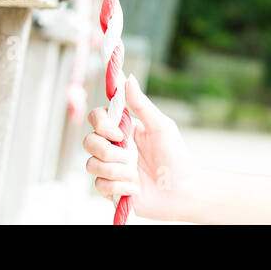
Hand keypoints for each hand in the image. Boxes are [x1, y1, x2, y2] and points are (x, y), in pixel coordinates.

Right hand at [84, 74, 194, 220]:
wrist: (181, 190)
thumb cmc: (175, 156)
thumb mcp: (161, 125)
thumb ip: (141, 104)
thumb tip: (128, 79)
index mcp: (124, 129)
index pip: (97, 118)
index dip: (101, 124)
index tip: (118, 132)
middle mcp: (114, 147)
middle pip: (88, 141)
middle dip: (107, 151)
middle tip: (128, 156)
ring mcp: (111, 168)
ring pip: (91, 165)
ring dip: (116, 170)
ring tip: (135, 174)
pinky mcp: (112, 189)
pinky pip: (100, 185)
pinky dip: (119, 186)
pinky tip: (135, 187)